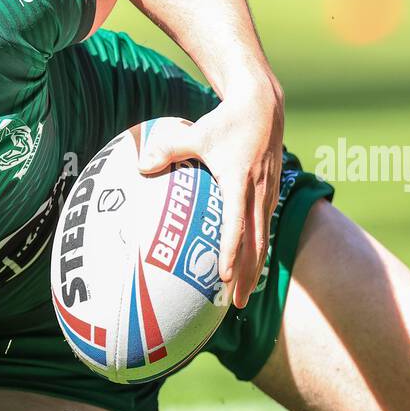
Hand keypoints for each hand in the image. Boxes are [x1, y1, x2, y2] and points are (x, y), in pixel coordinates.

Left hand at [137, 84, 284, 307]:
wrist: (262, 107)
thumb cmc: (225, 121)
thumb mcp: (194, 133)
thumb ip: (166, 150)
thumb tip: (140, 166)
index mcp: (239, 183)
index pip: (236, 226)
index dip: (231, 253)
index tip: (225, 277)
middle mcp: (258, 193)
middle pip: (256, 244)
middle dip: (249, 276)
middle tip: (238, 303)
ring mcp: (267, 195)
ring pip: (262, 239)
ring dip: (256, 268)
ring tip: (243, 296)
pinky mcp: (269, 194)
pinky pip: (262, 228)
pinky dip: (256, 251)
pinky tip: (247, 268)